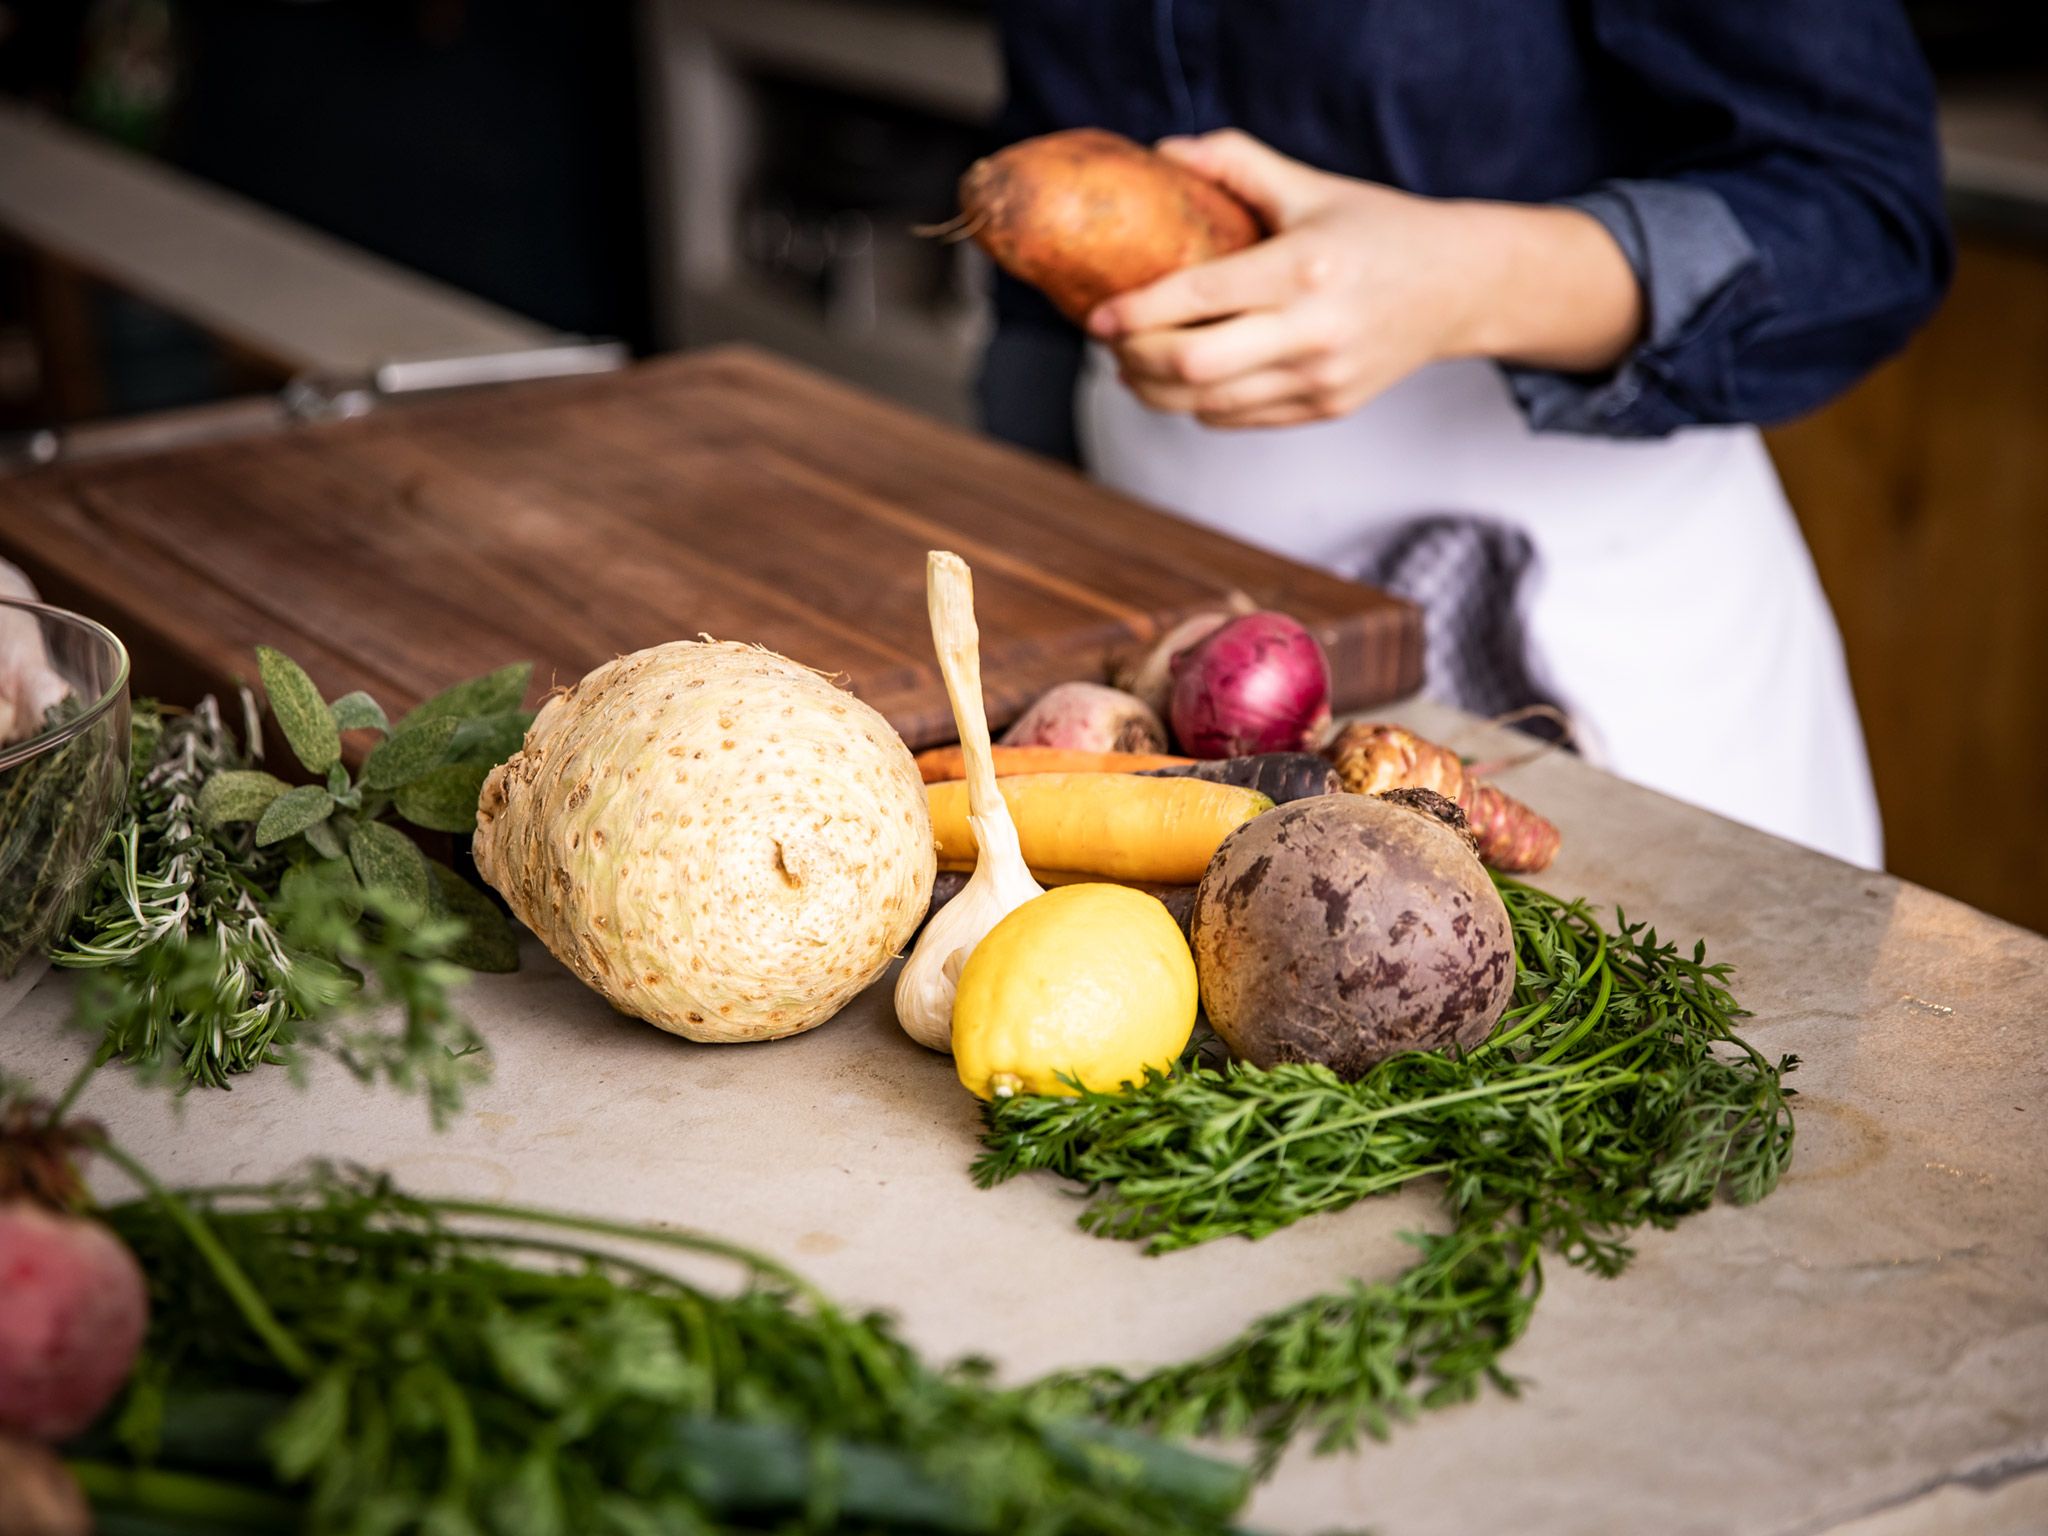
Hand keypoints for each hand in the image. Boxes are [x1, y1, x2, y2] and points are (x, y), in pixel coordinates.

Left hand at [1087, 131, 1642, 429]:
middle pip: (1191, 366)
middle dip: (1134, 358)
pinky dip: (1196, 406)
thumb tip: (1165, 154)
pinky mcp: (1325, 409)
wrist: (1458, 287)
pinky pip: (1235, 421)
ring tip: (1131, 365)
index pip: (1198, 298)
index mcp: (1305, 268)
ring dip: (1155, 390)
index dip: (1136, 312)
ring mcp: (1320, 379)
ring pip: (1206, 406)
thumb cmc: (1379, 231)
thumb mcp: (1311, 186)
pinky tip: (1180, 381)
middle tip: (1111, 341)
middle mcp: (1313, 331)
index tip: (1098, 316)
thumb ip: (1237, 164)